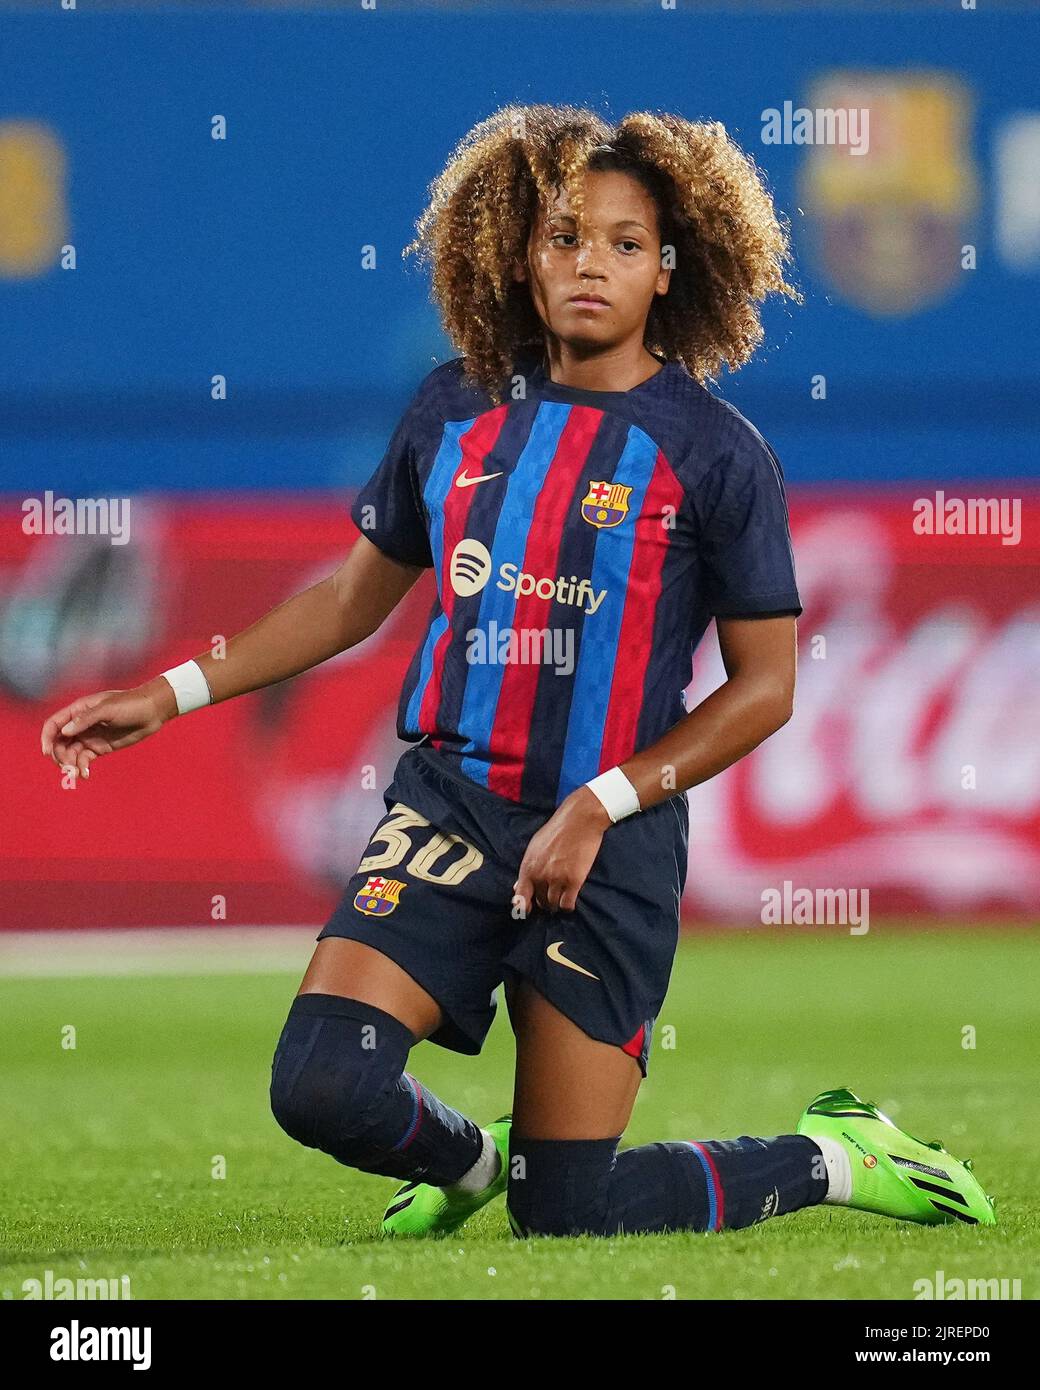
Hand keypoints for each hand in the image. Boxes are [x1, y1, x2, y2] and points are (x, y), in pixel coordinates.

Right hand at [40, 676, 177, 780]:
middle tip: (67, 766)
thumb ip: (86, 719)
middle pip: (59, 742)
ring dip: (70, 764)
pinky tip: (85, 775)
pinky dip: (82, 768)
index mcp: (78, 711)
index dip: (47, 738)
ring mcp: (89, 737)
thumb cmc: (130, 704)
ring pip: (70, 753)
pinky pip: (84, 759)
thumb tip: (64, 731)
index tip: (47, 752)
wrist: (152, 711)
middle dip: (59, 755)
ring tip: (77, 773)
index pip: (54, 725)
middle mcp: (80, 724)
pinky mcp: (100, 748)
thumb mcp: (108, 709)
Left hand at [513, 785, 612, 914]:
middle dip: (545, 902)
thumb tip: (517, 887)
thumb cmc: (556, 830)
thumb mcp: (535, 847)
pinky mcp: (574, 881)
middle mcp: (540, 876)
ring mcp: (557, 879)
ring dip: (556, 905)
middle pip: (540, 902)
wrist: (579, 820)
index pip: (521, 897)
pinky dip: (568, 906)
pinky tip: (570, 899)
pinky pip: (568, 904)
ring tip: (561, 897)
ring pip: (554, 905)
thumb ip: (527, 868)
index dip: (524, 907)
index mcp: (528, 867)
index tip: (527, 911)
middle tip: (550, 898)